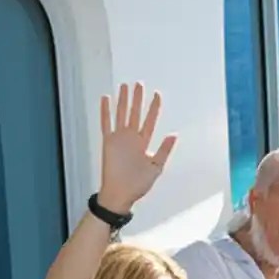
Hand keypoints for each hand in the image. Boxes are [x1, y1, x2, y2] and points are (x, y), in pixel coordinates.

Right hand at [97, 82, 177, 212]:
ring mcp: (119, 139)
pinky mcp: (108, 143)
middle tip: (139, 84)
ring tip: (124, 86)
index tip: (157, 94)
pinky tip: (106, 99)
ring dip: (123, 101)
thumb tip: (174, 135)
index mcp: (144, 142)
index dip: (154, 107)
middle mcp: (131, 138)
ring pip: (121, 114)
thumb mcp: (156, 167)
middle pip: (135, 113)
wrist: (121, 194)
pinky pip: (106, 124)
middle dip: (138, 99)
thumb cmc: (138, 184)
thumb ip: (164, 150)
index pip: (150, 120)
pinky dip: (105, 111)